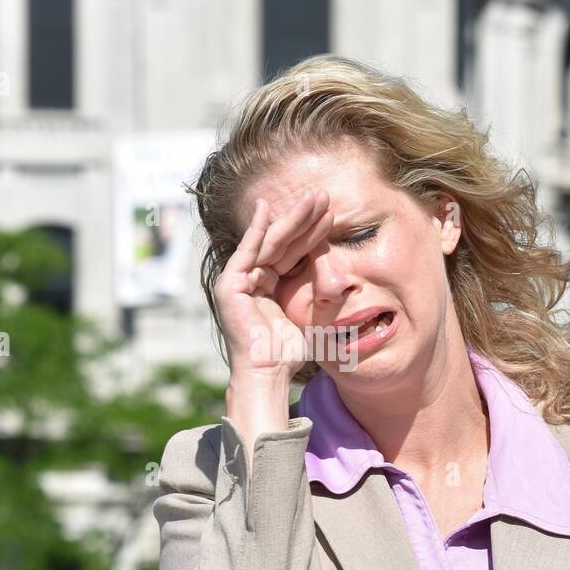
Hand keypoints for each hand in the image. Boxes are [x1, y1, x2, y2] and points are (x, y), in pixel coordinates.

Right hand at [213, 189, 332, 382]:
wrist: (268, 373)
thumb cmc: (288, 354)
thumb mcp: (307, 315)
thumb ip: (313, 295)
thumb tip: (340, 283)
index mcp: (270, 287)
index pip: (293, 253)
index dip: (312, 234)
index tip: (332, 216)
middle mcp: (253, 280)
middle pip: (282, 243)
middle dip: (303, 219)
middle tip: (323, 196)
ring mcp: (239, 282)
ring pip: (269, 243)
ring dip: (291, 219)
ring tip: (313, 198)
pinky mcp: (230, 286)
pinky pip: (246, 252)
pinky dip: (255, 229)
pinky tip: (266, 207)